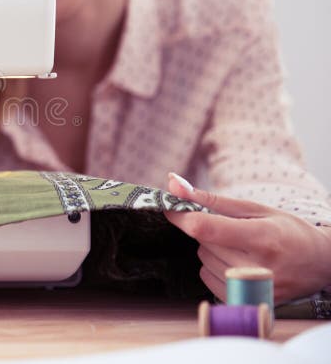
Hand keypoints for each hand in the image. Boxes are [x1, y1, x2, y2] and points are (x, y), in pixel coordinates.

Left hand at [163, 173, 330, 303]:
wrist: (321, 264)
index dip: (181, 216)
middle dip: (206, 230)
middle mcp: (257, 267)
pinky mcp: (246, 301)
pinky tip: (235, 263)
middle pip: (203, 243)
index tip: (170, 207)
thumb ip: (211, 198)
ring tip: (240, 247)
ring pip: (202, 260)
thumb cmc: (288, 231)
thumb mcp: (255, 208)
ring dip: (211, 250)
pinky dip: (213, 268)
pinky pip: (207, 279)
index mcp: (261, 238)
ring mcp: (252, 289)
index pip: (205, 228)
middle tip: (230, 229)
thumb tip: (173, 184)